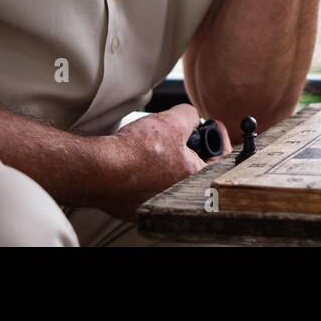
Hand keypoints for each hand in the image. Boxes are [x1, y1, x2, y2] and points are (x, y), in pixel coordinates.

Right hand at [95, 104, 227, 220]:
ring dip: (167, 159)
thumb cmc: (137, 151)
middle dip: (191, 147)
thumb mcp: (172, 121)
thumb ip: (189, 115)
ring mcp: (156, 202)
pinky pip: (148, 184)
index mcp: (194, 177)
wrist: (100, 171)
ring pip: (170, 176)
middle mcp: (177, 196)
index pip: (220, 159)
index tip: (213, 127)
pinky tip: (138, 158)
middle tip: (183, 133)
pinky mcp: (135, 205)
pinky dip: (146, 170)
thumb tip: (191, 116)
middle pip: (194, 167)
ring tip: (156, 143)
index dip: (218, 137)